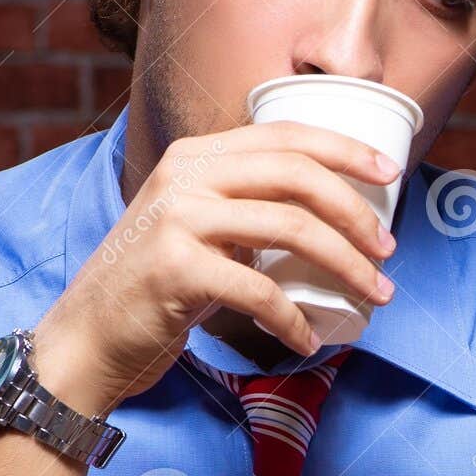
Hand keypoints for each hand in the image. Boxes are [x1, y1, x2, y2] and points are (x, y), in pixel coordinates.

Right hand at [32, 120, 401, 412]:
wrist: (86, 337)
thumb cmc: (152, 289)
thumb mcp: (194, 227)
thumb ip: (243, 208)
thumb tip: (328, 215)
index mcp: (195, 156)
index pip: (284, 135)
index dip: (345, 150)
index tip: (389, 175)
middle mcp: (185, 175)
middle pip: (297, 175)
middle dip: (356, 211)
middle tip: (388, 249)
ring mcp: (177, 219)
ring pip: (290, 228)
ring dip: (345, 265)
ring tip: (374, 294)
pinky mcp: (175, 268)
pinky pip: (260, 289)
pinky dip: (294, 320)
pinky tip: (307, 341)